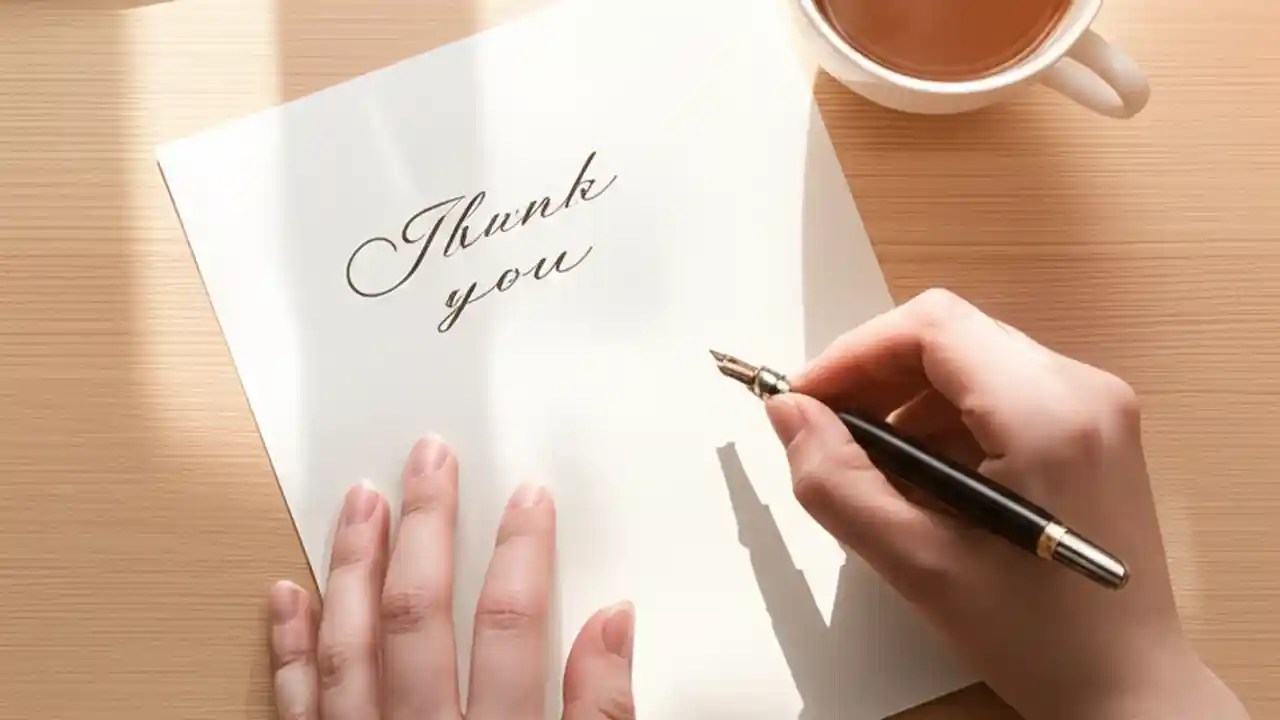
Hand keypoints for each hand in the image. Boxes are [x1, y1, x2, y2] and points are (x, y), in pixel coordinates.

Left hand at [266, 437, 634, 719]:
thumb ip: (603, 709)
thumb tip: (614, 622)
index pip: (509, 627)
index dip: (522, 553)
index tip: (529, 496)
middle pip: (417, 617)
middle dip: (427, 527)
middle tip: (430, 459)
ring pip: (348, 646)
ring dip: (354, 565)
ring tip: (360, 499)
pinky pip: (295, 703)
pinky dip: (290, 647)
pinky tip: (290, 593)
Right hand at [766, 289, 1248, 719]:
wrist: (1130, 689)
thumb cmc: (1038, 639)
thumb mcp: (918, 563)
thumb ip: (838, 482)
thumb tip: (788, 414)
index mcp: (1048, 413)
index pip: (933, 327)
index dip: (854, 353)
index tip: (805, 401)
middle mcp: (1082, 390)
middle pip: (951, 337)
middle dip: (875, 375)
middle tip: (825, 431)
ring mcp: (1095, 407)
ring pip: (971, 362)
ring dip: (906, 401)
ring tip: (871, 467)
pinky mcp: (1092, 429)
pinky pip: (999, 392)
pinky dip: (944, 420)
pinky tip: (923, 478)